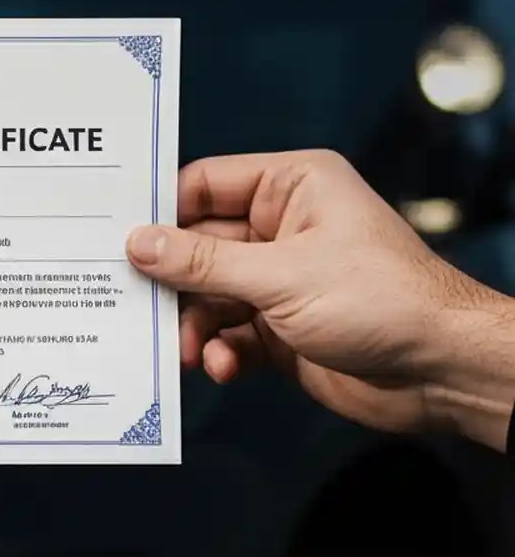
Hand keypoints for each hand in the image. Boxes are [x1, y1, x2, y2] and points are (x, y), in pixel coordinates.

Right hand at [126, 149, 514, 450]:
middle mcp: (282, 227)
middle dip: (171, 282)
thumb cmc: (380, 298)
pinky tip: (221, 367)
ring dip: (193, 326)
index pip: (205, 185)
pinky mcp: (280, 328)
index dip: (161, 210)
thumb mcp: (280, 275)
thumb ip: (202, 262)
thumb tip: (136, 243)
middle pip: (198, 246)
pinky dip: (220, 352)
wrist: (443, 371)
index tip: (113, 237)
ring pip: (208, 296)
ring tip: (185, 351)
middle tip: (131, 303)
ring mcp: (280, 279)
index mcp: (291, 186)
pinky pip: (229, 334)